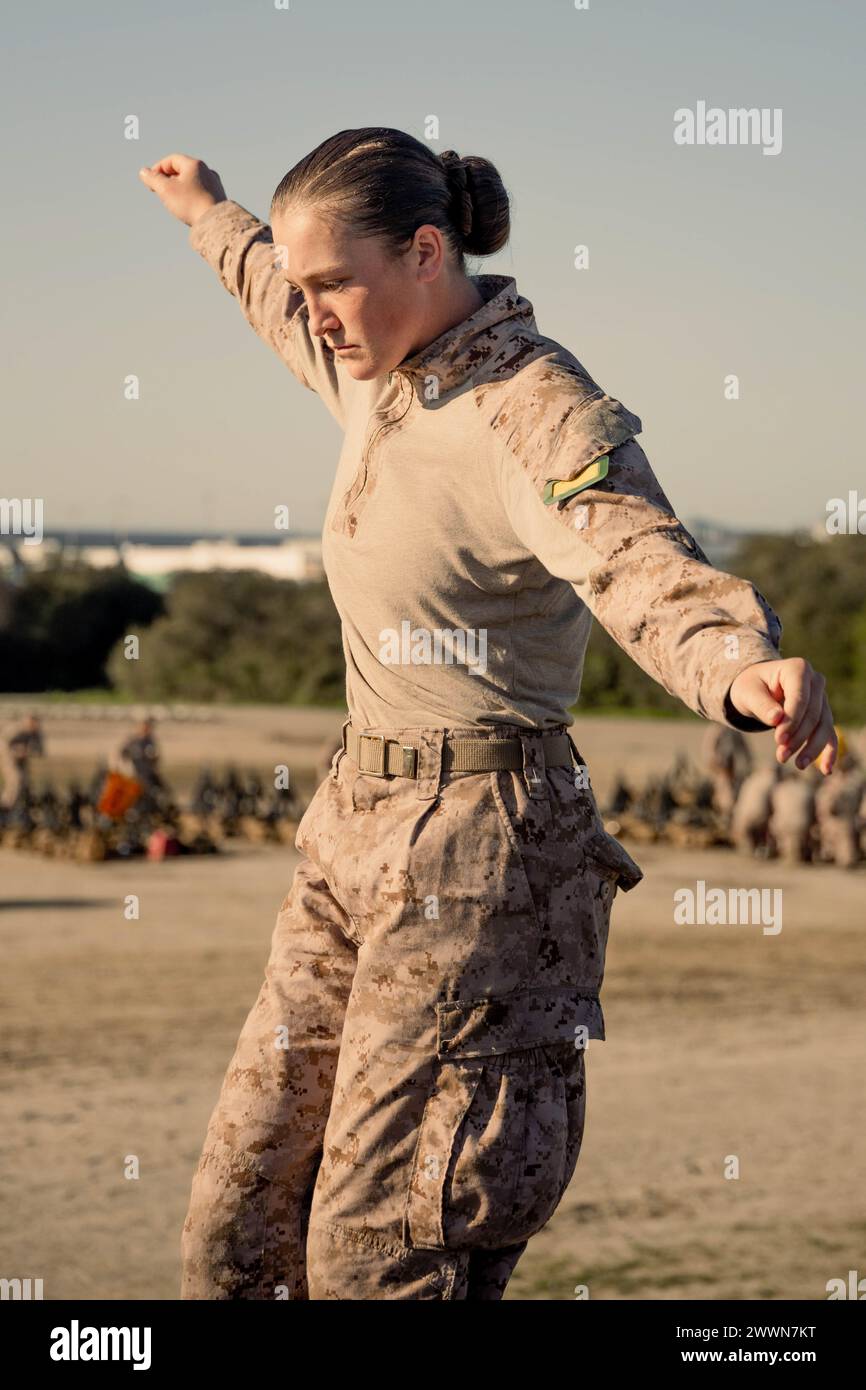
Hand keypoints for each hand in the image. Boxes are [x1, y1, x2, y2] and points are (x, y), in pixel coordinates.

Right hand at [138, 153, 226, 226]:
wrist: (215, 223)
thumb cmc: (190, 204)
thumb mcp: (166, 190)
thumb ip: (153, 179)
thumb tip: (143, 172)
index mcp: (195, 164)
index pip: (171, 160)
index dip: (158, 169)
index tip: (151, 181)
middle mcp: (207, 171)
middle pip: (182, 170)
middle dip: (168, 179)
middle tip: (160, 191)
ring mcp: (215, 184)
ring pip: (192, 182)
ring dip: (179, 188)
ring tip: (173, 200)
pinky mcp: (219, 198)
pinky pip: (200, 192)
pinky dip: (190, 196)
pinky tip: (188, 207)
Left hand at [727, 657, 836, 774]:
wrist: (757, 687)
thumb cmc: (751, 687)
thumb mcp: (748, 693)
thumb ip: (761, 704)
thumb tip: (776, 719)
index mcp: (798, 668)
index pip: (800, 697)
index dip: (792, 720)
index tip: (779, 740)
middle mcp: (815, 681)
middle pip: (813, 714)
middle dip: (798, 737)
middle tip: (781, 756)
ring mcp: (821, 698)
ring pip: (823, 726)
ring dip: (812, 748)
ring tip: (799, 765)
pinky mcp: (823, 714)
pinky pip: (830, 733)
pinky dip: (829, 752)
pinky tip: (826, 769)